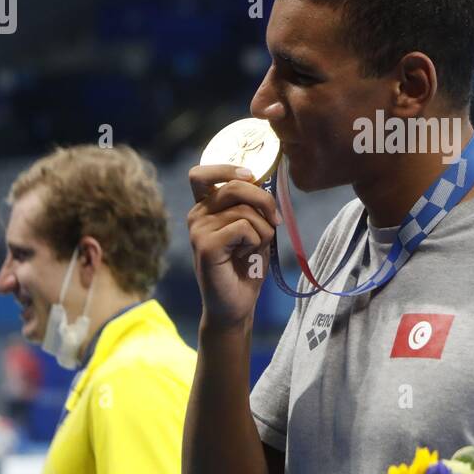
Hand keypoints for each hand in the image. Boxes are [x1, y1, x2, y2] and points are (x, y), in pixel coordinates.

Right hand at [186, 165, 279, 329]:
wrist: (236, 305)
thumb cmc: (246, 266)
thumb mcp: (253, 228)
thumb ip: (252, 205)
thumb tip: (264, 180)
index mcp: (204, 207)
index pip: (201, 173)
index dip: (226, 168)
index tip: (249, 175)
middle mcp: (196, 215)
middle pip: (234, 186)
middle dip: (264, 200)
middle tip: (276, 221)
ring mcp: (197, 230)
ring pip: (245, 211)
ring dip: (263, 230)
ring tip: (254, 250)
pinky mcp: (205, 245)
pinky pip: (244, 228)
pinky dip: (256, 242)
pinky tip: (246, 257)